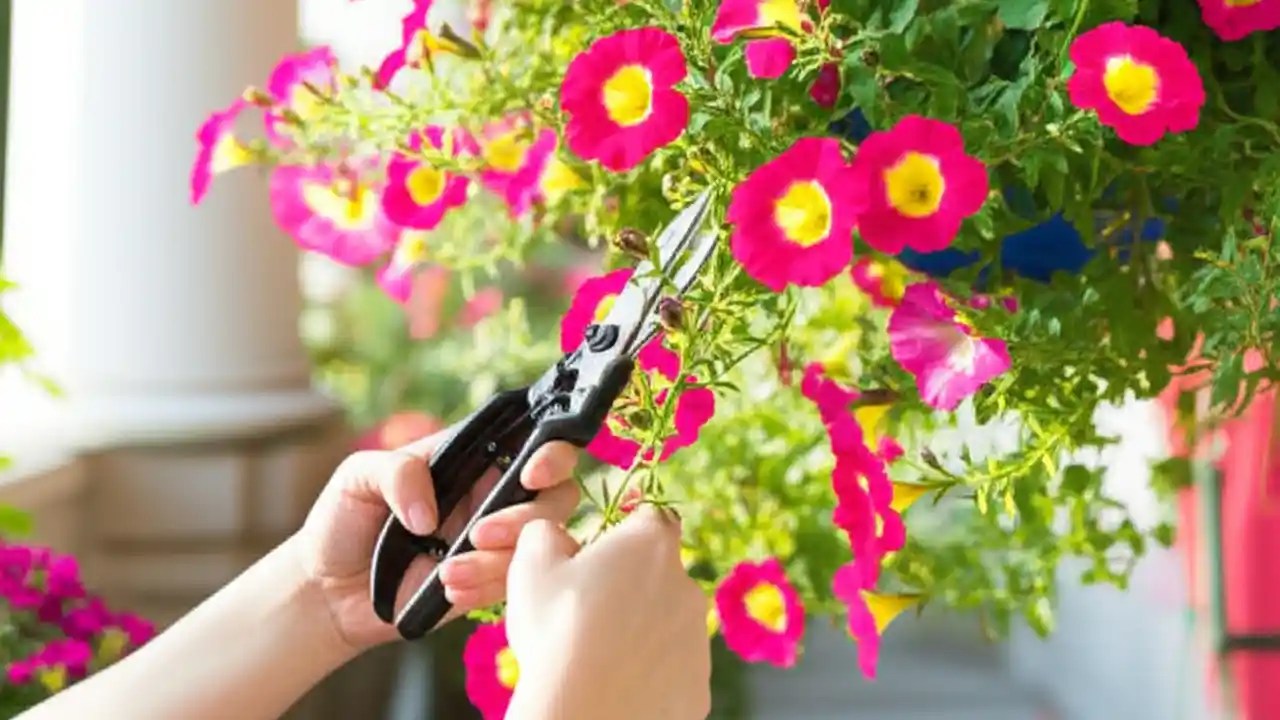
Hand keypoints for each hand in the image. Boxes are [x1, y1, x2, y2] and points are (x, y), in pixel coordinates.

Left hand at [291, 428, 579, 650]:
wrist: (328, 589)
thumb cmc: (342, 519)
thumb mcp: (357, 475)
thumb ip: (397, 474)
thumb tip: (432, 515)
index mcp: (472, 457)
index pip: (533, 440)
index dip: (551, 451)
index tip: (530, 472)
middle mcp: (492, 494)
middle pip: (557, 494)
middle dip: (530, 515)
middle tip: (482, 532)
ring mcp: (495, 539)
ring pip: (541, 543)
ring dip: (502, 558)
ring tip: (447, 572)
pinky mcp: (488, 581)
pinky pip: (513, 583)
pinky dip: (486, 587)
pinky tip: (447, 589)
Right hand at [504, 508, 711, 719]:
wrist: (584, 714)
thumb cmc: (557, 631)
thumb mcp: (533, 563)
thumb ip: (547, 531)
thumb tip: (555, 533)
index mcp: (650, 544)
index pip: (652, 514)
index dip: (626, 525)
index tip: (602, 546)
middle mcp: (687, 585)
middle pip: (658, 572)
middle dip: (628, 583)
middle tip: (586, 609)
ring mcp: (698, 638)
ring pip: (666, 622)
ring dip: (639, 629)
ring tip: (596, 653)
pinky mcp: (699, 684)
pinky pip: (671, 667)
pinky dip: (649, 671)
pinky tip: (616, 681)